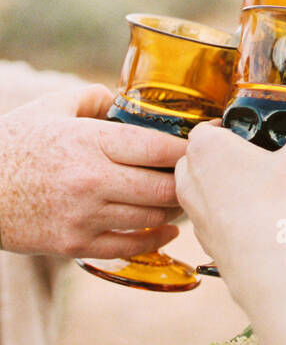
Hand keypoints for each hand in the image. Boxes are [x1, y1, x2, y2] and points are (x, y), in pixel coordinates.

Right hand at [0, 85, 186, 257]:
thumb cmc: (15, 144)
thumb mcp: (53, 107)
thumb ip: (96, 98)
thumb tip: (129, 98)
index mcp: (90, 141)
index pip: (158, 147)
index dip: (190, 147)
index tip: (207, 142)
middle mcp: (92, 180)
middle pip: (164, 186)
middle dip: (188, 180)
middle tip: (201, 173)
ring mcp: (84, 217)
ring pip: (152, 217)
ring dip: (176, 209)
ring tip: (185, 196)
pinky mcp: (74, 245)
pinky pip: (129, 246)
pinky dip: (155, 239)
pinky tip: (166, 230)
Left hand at [176, 124, 285, 290]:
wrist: (266, 265)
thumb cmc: (277, 203)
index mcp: (207, 149)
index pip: (205, 129)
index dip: (226, 128)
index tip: (246, 133)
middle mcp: (191, 179)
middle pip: (200, 160)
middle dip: (222, 159)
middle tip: (254, 162)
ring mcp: (194, 215)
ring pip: (202, 192)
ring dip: (223, 190)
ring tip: (257, 194)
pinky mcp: (205, 243)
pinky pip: (214, 223)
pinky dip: (230, 220)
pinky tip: (259, 223)